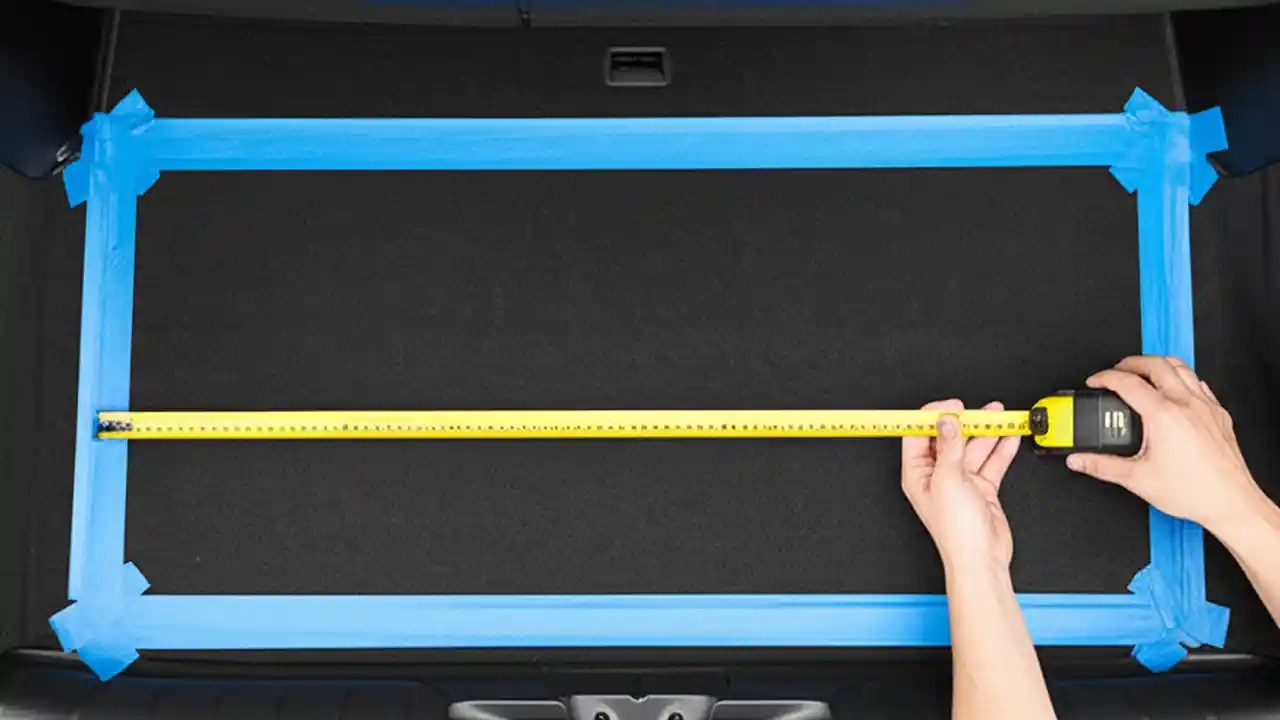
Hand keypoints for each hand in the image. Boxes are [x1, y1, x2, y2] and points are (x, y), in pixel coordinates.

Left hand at [902, 399, 1022, 573]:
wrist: (982, 559)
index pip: (919, 434)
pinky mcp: (980, 487)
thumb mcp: (949, 481)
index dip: (933, 416)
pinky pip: (990, 461)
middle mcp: (937, 475)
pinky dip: (1000, 448)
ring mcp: (960, 480)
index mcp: (917, 473)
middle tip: (978, 409)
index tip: (951, 407)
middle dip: (965, 421)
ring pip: (972, 447)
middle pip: (949, 437)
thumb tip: (945, 421)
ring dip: (986, 431)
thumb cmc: (956, 533)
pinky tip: (1009, 435)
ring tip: (999, 415)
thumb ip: (949, 448)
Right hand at [1066, 356, 1260, 534]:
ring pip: (1181, 367)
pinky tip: (1176, 389)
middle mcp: (1186, 405)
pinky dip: (1182, 378)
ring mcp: (1206, 407)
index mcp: (1163, 415)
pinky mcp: (1219, 415)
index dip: (1106, 377)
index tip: (1095, 381)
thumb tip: (1080, 460)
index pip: (1128, 383)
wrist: (1231, 502)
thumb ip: (1102, 466)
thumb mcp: (1137, 479)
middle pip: (1156, 364)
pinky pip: (1199, 383)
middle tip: (1117, 370)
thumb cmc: (1195, 491)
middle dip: (1130, 362)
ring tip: (1143, 371)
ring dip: (1158, 364)